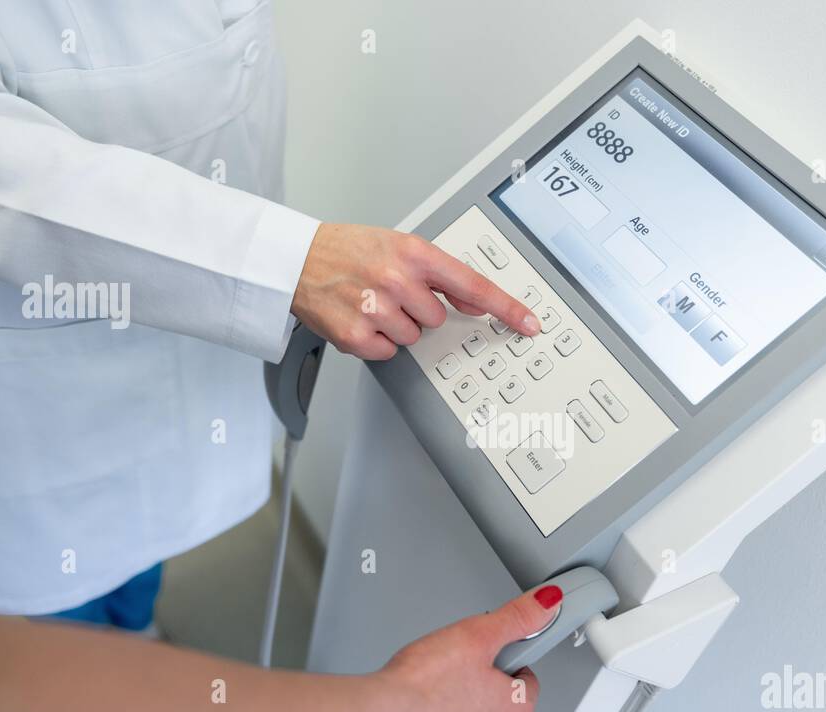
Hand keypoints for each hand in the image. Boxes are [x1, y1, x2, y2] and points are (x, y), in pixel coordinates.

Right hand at [291, 223, 539, 358]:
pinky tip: (358, 317)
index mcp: (413, 253)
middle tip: (388, 291)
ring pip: (413, 336)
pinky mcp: (357, 336)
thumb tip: (474, 303)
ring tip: (369, 301)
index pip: (473, 285)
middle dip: (417, 309)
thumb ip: (440, 274)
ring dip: (396, 325)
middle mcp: (396, 279)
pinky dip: (376, 340)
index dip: (505, 307)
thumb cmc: (349, 251)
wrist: (297, 260)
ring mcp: (376, 309)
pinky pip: (389, 351)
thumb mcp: (400, 247)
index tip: (528, 323)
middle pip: (438, 318)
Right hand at [371, 585, 562, 711]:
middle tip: (451, 672)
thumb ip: (516, 618)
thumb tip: (546, 605)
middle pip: (499, 708)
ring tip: (430, 694)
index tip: (484, 655)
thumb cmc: (421, 688)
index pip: (526, 681)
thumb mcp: (475, 635)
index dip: (503, 661)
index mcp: (516, 711)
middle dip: (479, 689)